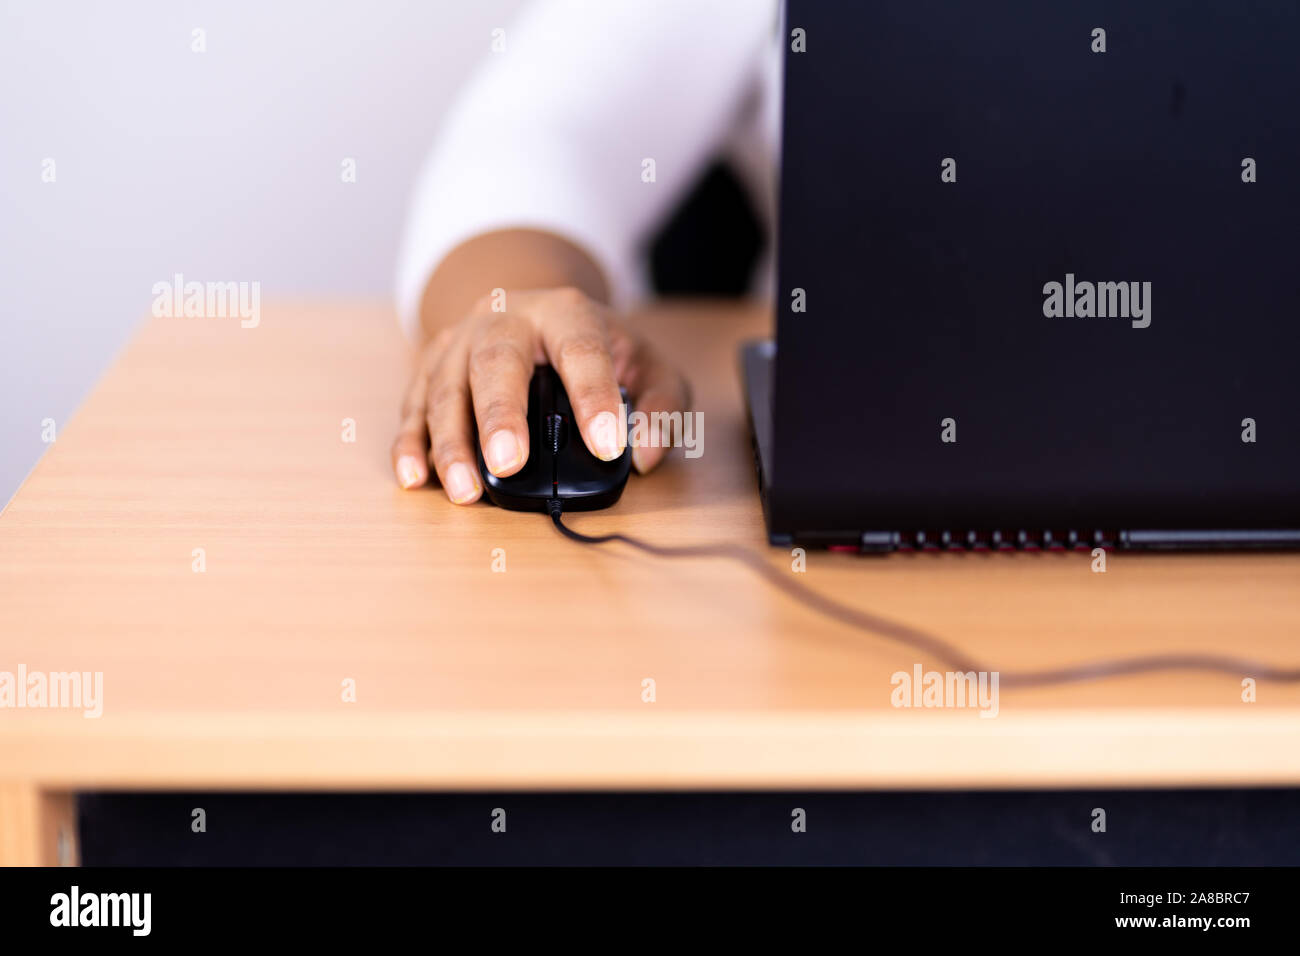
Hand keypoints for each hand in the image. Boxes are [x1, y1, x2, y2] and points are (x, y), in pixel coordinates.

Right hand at [391, 287, 689, 502]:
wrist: (534, 310)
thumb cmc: (593, 345)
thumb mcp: (646, 364)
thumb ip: (662, 405)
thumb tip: (647, 454)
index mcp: (565, 312)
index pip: (582, 351)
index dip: (594, 398)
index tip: (607, 446)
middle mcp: (505, 317)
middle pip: (496, 362)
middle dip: (499, 415)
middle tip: (510, 463)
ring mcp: (461, 339)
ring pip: (446, 387)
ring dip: (451, 443)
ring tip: (465, 490)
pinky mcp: (431, 364)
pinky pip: (413, 405)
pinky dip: (411, 444)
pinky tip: (415, 478)